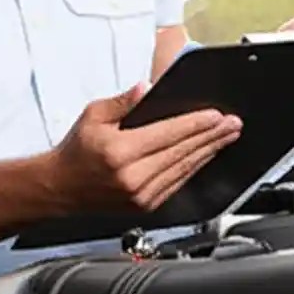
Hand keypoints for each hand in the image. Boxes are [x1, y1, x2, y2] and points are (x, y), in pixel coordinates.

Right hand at [49, 82, 241, 212]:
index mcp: (119, 152)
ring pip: (184, 170)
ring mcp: (140, 195)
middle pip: (182, 152)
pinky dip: (195, 168)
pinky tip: (206, 156)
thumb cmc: (76, 151)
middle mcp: (132, 177)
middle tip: (233, 124)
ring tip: (227, 138)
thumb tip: (147, 88)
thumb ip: (123, 101)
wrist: (60, 188)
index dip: (196, 124)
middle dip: (211, 136)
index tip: (217, 116)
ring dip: (209, 152)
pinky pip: (178, 184)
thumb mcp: (93, 115)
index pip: (168, 134)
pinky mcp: (145, 206)